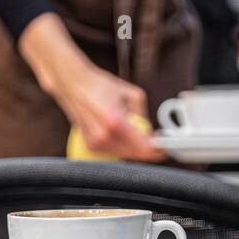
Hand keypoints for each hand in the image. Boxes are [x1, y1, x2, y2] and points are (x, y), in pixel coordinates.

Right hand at [19, 13, 164, 161]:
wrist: (72, 84)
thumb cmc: (100, 85)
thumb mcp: (132, 94)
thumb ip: (144, 115)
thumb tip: (151, 132)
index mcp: (116, 123)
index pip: (144, 147)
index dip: (158, 150)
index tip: (166, 148)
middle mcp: (104, 137)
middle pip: (135, 154)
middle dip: (148, 149)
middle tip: (157, 140)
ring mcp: (96, 143)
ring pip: (125, 154)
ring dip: (134, 147)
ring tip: (136, 131)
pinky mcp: (90, 146)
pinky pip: (114, 151)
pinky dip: (121, 145)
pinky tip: (122, 132)